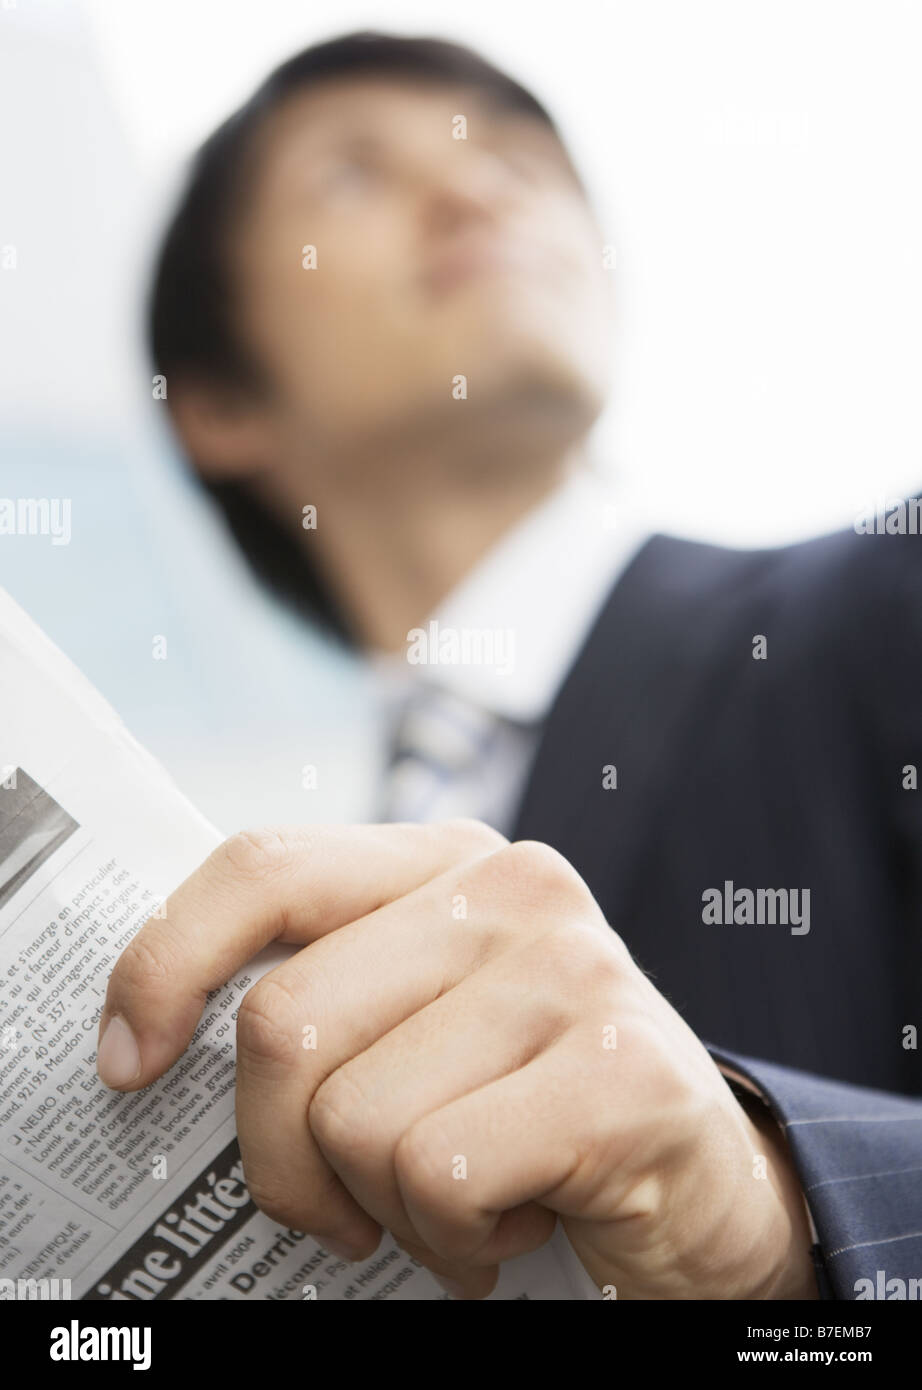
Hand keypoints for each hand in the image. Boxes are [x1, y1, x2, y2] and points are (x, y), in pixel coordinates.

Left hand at [96, 820, 817, 1298]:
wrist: (705, 1182)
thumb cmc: (527, 1103)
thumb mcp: (419, 1020)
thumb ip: (325, 992)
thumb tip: (150, 1039)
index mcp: (443, 860)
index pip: (263, 867)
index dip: (165, 961)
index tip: (128, 1059)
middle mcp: (510, 890)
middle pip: (285, 1021)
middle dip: (281, 1155)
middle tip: (340, 1201)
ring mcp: (573, 971)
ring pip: (356, 1121)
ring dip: (386, 1207)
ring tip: (459, 1201)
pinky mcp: (620, 1071)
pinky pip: (438, 1179)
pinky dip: (453, 1243)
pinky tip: (515, 1220)